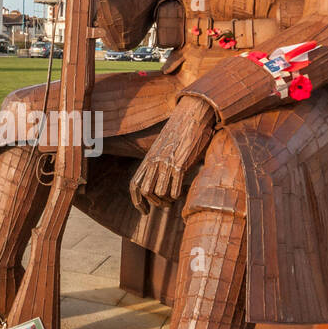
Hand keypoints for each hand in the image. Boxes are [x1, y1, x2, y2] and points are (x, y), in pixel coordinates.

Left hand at [129, 97, 214, 213]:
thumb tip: (158, 180)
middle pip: (146, 192)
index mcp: (148, 158)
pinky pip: (174, 187)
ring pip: (159, 192)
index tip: (144, 212)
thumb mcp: (164, 148)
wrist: (192, 116)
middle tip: (165, 205)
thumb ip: (159, 162)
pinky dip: (176, 195)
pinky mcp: (180, 164)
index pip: (134, 185)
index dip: (137, 202)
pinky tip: (180, 194)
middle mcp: (154, 161)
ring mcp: (166, 163)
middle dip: (155, 203)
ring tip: (173, 199)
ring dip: (167, 200)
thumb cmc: (181, 134)